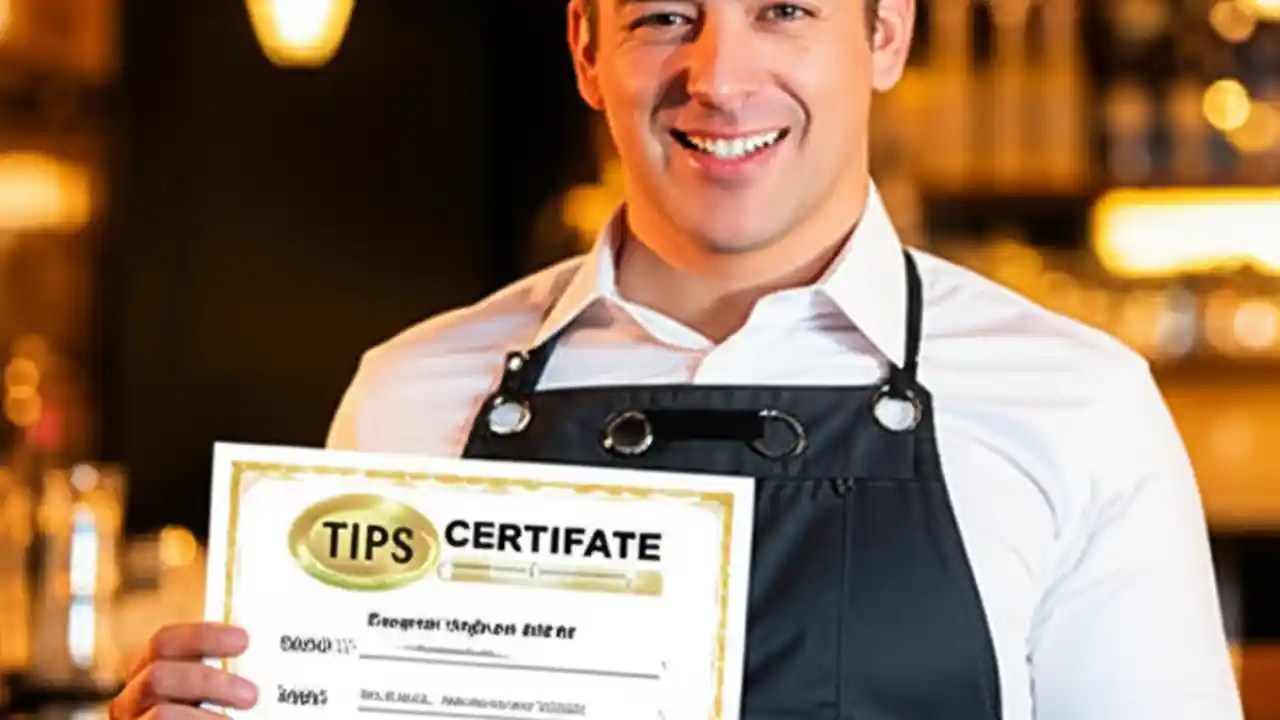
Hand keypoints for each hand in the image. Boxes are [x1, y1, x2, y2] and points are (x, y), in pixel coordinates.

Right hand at [109, 623, 257, 718]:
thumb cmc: (217, 713)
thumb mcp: (216, 692)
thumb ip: (229, 676)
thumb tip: (267, 653)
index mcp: (150, 671)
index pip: (165, 642)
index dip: (202, 636)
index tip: (243, 640)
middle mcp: (132, 700)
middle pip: (158, 675)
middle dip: (209, 681)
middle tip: (252, 695)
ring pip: (161, 715)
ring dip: (205, 718)